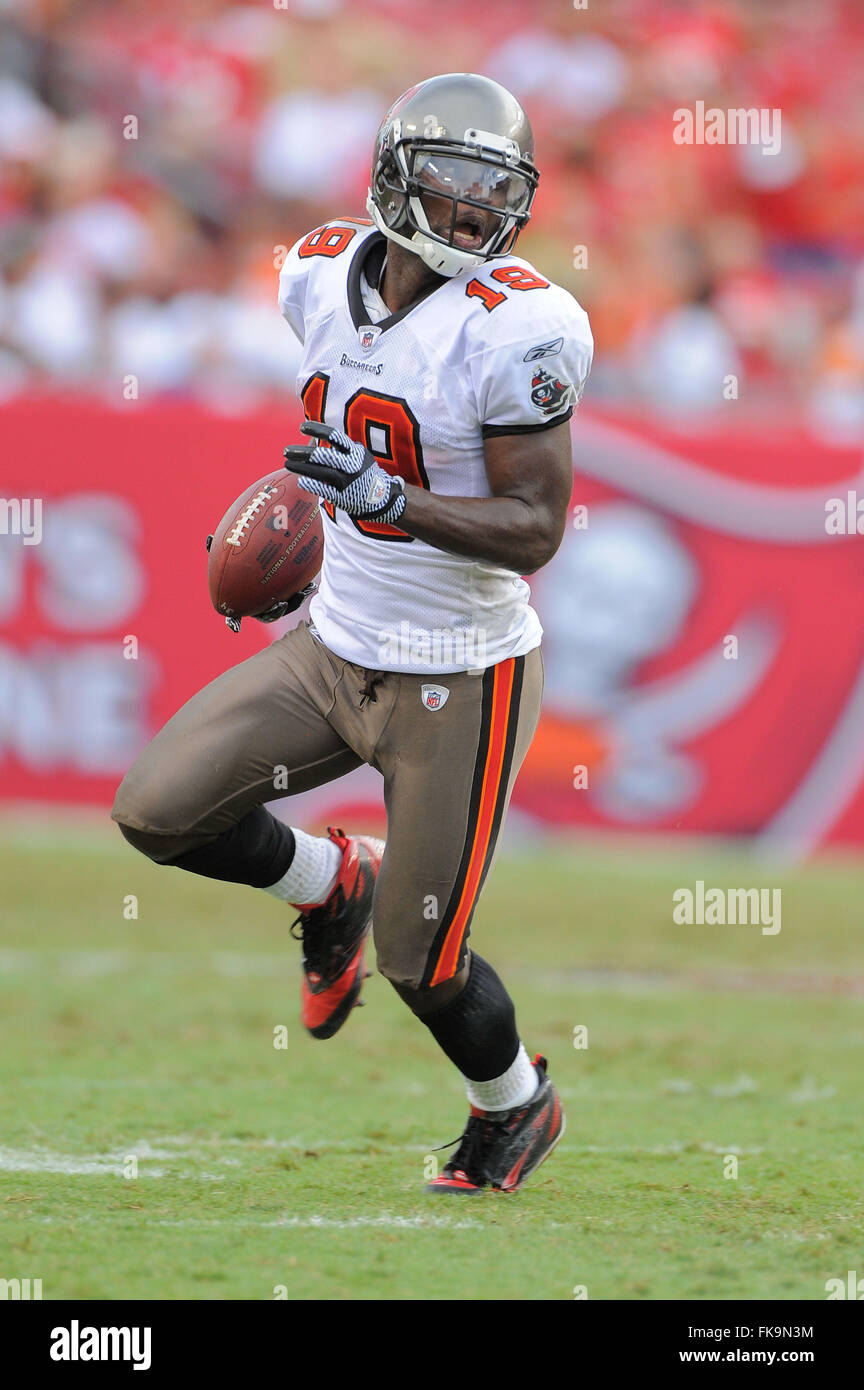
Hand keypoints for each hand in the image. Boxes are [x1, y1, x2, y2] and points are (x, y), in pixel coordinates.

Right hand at [205, 535, 315, 631]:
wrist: (275, 552)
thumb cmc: (247, 553)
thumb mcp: (233, 551)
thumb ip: (220, 548)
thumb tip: (209, 539)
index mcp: (244, 600)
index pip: (236, 615)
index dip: (235, 622)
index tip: (236, 628)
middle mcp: (260, 604)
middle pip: (267, 614)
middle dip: (273, 612)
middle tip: (279, 605)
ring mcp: (277, 600)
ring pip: (286, 607)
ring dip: (293, 603)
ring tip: (301, 594)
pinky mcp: (292, 594)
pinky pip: (298, 595)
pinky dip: (304, 591)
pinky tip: (311, 585)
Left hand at [283, 422, 405, 525]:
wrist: (384, 499)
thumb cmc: (365, 473)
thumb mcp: (358, 455)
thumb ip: (340, 448)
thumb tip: (315, 439)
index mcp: (355, 452)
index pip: (335, 436)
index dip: (317, 429)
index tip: (302, 427)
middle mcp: (351, 466)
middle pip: (324, 456)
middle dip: (303, 452)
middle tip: (286, 450)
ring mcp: (347, 482)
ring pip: (322, 473)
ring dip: (302, 468)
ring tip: (287, 463)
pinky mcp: (344, 498)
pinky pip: (326, 491)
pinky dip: (313, 485)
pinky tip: (301, 481)